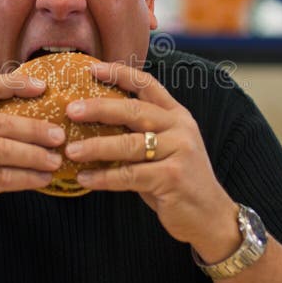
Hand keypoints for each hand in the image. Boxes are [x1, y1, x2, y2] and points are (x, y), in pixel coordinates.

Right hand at [0, 72, 63, 251]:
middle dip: (34, 128)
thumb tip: (34, 124)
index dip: (14, 84)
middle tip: (59, 135)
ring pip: (3, 150)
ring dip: (35, 155)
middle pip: (0, 123)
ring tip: (56, 160)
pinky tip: (42, 180)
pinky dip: (27, 177)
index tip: (42, 86)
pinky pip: (1, 177)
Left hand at [65, 62, 239, 260]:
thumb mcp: (165, 147)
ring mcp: (179, 152)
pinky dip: (104, 177)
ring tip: (71, 150)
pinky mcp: (172, 178)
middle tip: (71, 110)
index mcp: (176, 115)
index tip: (92, 68)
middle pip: (134, 110)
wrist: (210, 214)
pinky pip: (130, 175)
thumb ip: (140, 132)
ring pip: (129, 144)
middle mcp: (179, 128)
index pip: (147, 84)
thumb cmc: (177, 179)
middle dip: (99, 108)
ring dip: (96, 147)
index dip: (120, 73)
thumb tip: (93, 121)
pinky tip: (85, 178)